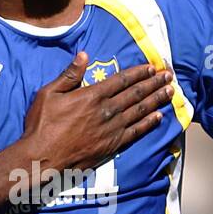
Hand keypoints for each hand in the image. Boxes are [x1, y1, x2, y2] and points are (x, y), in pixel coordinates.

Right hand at [18, 51, 172, 174]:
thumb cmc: (42, 126)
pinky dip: (149, 123)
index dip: (138, 73)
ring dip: (156, 100)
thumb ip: (69, 75)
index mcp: (91, 95)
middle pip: (135, 94)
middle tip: (169, 75)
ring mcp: (111, 129)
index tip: (151, 67)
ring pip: (140, 111)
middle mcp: (106, 111)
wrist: (43, 158)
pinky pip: (136, 132)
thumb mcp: (48, 94)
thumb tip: (84, 55)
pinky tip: (159, 116)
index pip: (121, 80)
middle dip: (154, 83)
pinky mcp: (112, 145)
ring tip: (170, 92)